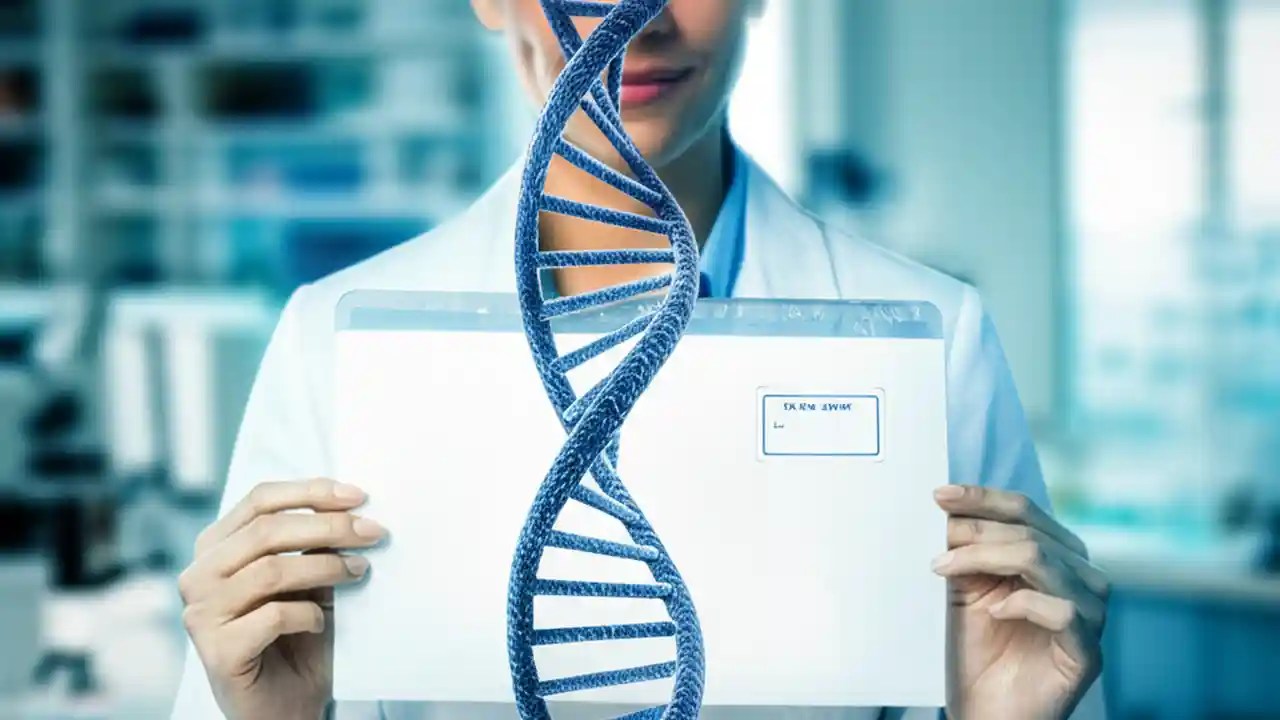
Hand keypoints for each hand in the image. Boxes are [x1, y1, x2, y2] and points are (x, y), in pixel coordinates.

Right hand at [178, 479, 385, 719]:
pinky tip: (321, 622)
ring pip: (271, 571)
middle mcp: (198, 576)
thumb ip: (313, 545)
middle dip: (328, 527)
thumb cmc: (297, 637)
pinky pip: (272, 616)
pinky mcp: (217, 652)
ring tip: (360, 570)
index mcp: (215, 548)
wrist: (287, 704)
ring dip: (326, 566)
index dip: (311, 492)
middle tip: (373, 532)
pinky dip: (308, 614)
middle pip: (267, 531)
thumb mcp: (308, 580)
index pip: (260, 500)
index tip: (358, 496)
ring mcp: (201, 615)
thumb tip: (354, 509)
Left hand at [932, 485, 1108, 719]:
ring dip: (988, 560)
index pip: (1026, 511)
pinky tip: (995, 612)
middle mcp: (1083, 580)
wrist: (987, 713)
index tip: (939, 495)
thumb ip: (967, 552)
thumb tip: (946, 507)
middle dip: (977, 533)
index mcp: (1058, 557)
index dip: (983, 498)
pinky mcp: (1088, 654)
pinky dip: (1024, 604)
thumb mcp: (967, 590)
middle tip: (937, 547)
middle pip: (1032, 534)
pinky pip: (1064, 611)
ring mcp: (1091, 617)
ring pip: (1045, 562)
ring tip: (946, 571)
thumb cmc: (979, 652)